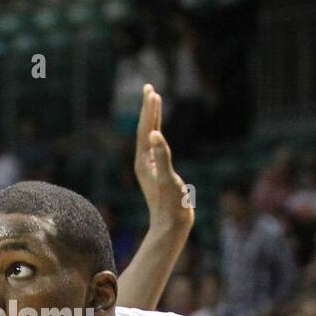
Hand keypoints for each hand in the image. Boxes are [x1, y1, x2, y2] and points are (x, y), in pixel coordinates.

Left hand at [134, 84, 193, 237]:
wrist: (170, 226)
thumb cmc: (171, 204)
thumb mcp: (167, 178)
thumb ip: (161, 155)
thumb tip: (153, 135)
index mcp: (144, 160)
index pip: (144, 129)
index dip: (148, 110)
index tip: (151, 91)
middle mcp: (144, 162)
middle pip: (144, 129)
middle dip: (148, 109)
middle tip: (149, 88)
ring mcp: (150, 167)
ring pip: (149, 137)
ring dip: (152, 119)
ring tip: (155, 102)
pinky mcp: (158, 173)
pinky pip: (156, 147)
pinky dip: (158, 134)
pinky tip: (159, 133)